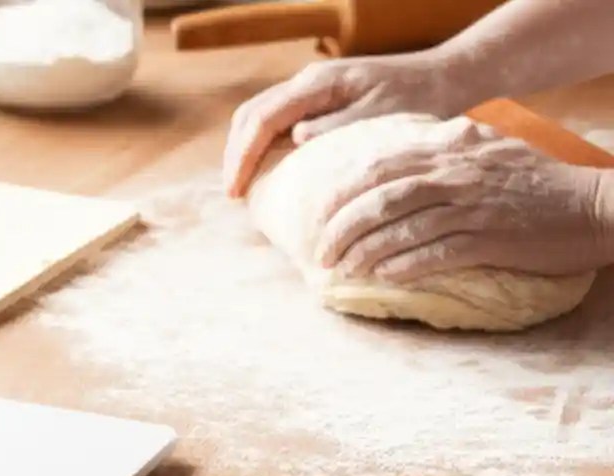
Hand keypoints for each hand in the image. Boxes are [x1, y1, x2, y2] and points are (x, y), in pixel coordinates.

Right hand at [224, 51, 474, 197]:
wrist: (444, 78)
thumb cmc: (419, 99)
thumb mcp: (381, 117)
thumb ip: (336, 126)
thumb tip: (294, 138)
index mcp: (317, 82)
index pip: (262, 118)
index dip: (242, 156)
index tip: (235, 190)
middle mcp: (307, 81)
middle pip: (250, 114)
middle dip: (235, 154)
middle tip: (234, 193)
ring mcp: (310, 89)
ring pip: (259, 117)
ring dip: (245, 150)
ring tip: (244, 185)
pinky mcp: (318, 101)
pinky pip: (277, 121)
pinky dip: (263, 146)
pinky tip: (267, 171)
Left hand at [316, 118, 613, 282]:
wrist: (598, 204)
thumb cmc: (540, 181)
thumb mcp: (490, 150)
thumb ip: (447, 150)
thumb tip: (401, 160)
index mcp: (451, 149)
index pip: (379, 168)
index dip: (341, 194)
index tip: (319, 217)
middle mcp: (455, 174)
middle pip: (379, 199)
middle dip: (341, 229)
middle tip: (320, 254)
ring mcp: (471, 207)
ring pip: (399, 228)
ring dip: (363, 252)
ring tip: (341, 271)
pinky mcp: (489, 239)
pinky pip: (433, 254)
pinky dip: (402, 266)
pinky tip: (381, 278)